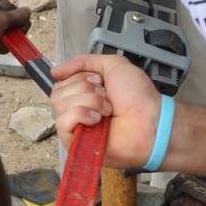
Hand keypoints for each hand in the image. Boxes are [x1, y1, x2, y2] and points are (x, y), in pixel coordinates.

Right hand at [0, 0, 31, 50]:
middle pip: (16, 18)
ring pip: (8, 10)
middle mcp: (0, 36)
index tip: (13, 14)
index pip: (23, 30)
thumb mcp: (3, 20)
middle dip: (10, 9)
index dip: (21, 19)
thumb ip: (19, 17)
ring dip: (3, 3)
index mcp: (5, 44)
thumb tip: (29, 12)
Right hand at [51, 52, 162, 168]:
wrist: (151, 121)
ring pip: (60, 105)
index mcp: (83, 94)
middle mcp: (77, 110)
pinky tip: (98, 121)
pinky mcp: (76, 143)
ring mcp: (76, 128)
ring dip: (89, 102)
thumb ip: (83, 61)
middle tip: (107, 97)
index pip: (61, 82)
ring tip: (108, 111)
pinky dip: (81, 115)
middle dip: (85, 89)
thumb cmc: (138, 96)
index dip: (79, 78)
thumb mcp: (113, 65)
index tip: (100, 82)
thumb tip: (54, 71)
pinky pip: (62, 123)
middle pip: (58, 93)